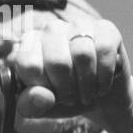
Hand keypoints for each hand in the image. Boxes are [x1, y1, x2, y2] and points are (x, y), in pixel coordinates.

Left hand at [0, 17, 131, 127]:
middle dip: (66, 89)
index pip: (28, 64)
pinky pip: (104, 49)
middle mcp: (50, 30)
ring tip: (86, 95)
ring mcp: (78, 25)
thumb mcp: (39, 107)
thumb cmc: (61, 98)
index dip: (42, 87)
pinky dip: (104, 76)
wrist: (97, 97)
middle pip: (57, 61)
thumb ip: (30, 104)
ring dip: (87, 84)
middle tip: (70, 99)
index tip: (50, 96)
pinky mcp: (105, 28)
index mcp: (27, 45)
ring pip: (83, 55)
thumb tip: (41, 96)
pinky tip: (101, 86)